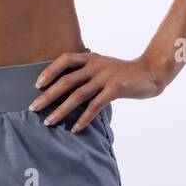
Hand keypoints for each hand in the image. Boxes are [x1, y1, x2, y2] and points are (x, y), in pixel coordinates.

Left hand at [28, 50, 160, 133]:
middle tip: (34, 108)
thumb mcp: (104, 67)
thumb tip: (65, 89)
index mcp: (91, 57)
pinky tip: (75, 128)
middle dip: (48, 95)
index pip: (65, 59)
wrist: (151, 72)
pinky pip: (94, 105)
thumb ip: (87, 73)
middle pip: (66, 80)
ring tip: (49, 121)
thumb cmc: (124, 73)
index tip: (37, 85)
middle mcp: (96, 65)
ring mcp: (105, 76)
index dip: (49, 71)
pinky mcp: (115, 88)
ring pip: (77, 95)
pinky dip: (83, 118)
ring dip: (61, 110)